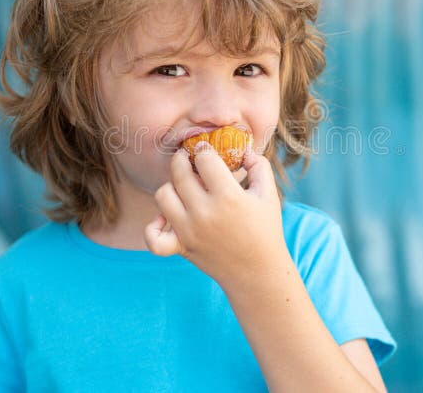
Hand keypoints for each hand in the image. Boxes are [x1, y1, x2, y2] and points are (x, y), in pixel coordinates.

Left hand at [144, 142, 287, 287]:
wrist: (258, 272)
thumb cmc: (265, 229)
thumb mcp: (269, 193)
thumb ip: (258, 164)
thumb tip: (243, 149)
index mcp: (228, 196)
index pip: (204, 158)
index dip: (206, 150)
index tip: (208, 151)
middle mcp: (205, 213)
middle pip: (179, 172)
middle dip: (183, 160)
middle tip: (190, 160)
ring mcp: (189, 231)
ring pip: (163, 195)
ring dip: (171, 186)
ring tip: (184, 188)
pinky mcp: (181, 247)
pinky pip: (153, 237)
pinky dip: (154, 226)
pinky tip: (167, 218)